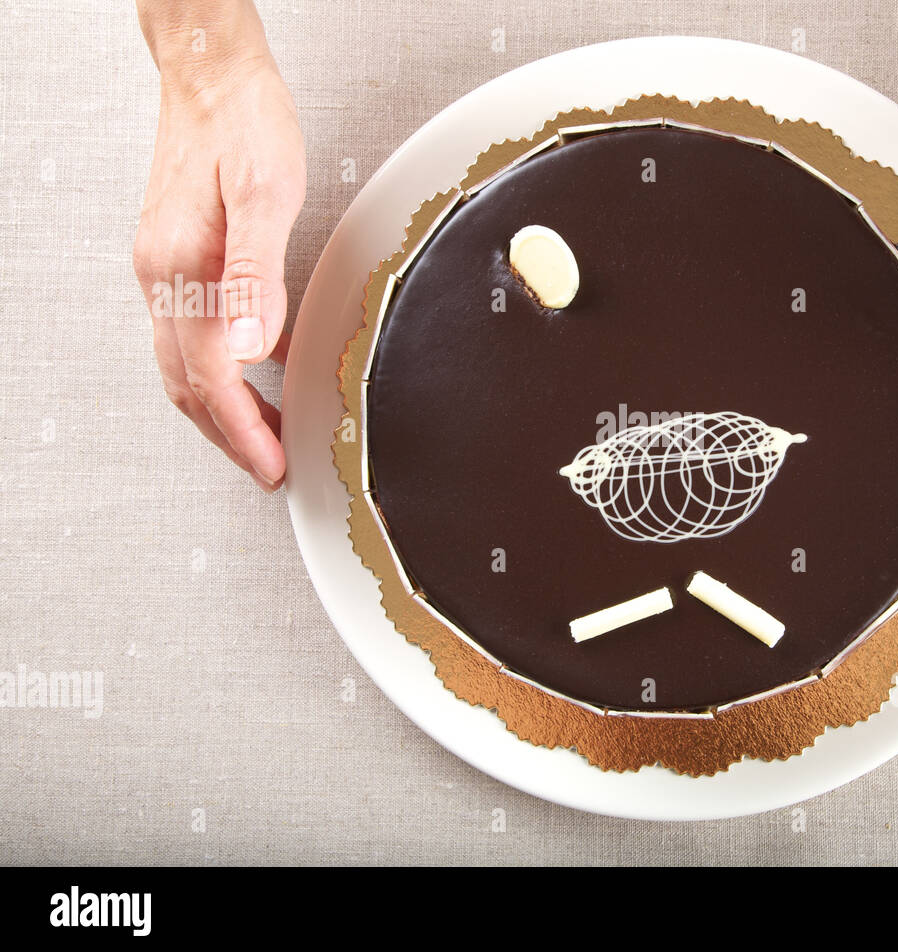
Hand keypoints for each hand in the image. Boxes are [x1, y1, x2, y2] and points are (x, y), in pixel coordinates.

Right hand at [133, 5, 304, 491]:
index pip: (210, 379)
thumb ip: (256, 274)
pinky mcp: (178, 257)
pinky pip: (194, 335)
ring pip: (187, 365)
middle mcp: (163, 276)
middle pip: (189, 384)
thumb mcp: (263, 195)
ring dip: (225, 408)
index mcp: (182, 271)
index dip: (243, 430)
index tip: (271, 466)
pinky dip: (225, 370)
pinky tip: (261, 370)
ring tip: (268, 435)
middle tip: (269, 468)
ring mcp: (165, 268)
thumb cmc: (242, 123)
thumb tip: (251, 348)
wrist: (211, 74)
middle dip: (230, 435)